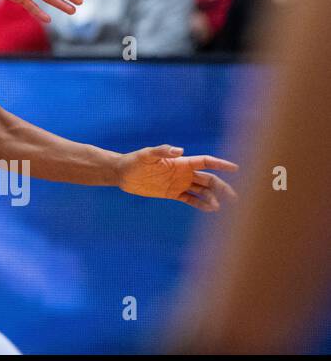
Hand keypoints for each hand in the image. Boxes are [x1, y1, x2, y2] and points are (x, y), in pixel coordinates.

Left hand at [116, 145, 237, 210]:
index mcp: (181, 163)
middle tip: (234, 197)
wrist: (123, 174)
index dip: (221, 164)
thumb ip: (163, 151)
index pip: (206, 162)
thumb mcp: (147, 154)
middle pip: (209, 179)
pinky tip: (211, 209)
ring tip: (220, 207)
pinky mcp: (172, 194)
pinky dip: (201, 204)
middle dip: (222, 187)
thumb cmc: (134, 161)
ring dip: (213, 197)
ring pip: (202, 190)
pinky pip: (191, 200)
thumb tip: (180, 150)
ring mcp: (179, 184)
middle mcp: (183, 173)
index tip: (236, 168)